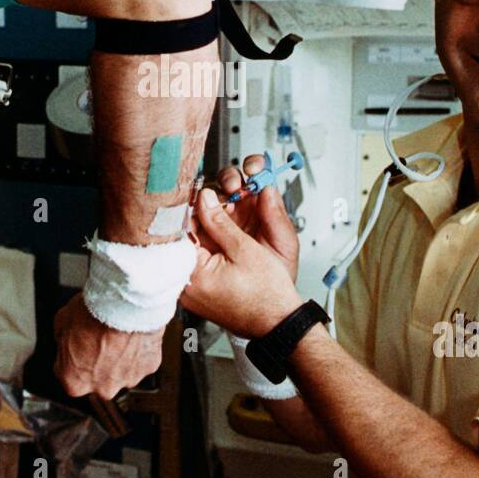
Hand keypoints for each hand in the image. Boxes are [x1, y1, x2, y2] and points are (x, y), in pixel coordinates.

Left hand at [54, 292, 164, 398]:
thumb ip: (63, 342)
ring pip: (121, 373)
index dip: (73, 361)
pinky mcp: (148, 368)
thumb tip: (67, 340)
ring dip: (119, 360)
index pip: (69, 378)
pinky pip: (141, 362)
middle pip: (97, 382)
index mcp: (74, 382)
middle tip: (99, 341)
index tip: (77, 349)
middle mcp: (102, 388)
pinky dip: (138, 352)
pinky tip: (132, 335)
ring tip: (117, 335)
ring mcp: (127, 380)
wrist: (124, 303)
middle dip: (98, 366)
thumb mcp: (62, 322)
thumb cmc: (93, 312)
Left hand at [181, 188, 302, 337]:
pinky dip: (207, 246)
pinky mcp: (199, 291)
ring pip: (190, 248)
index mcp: (192, 275)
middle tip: (215, 201)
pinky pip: (196, 261)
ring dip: (204, 229)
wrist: (278, 323)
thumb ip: (219, 221)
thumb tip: (205, 198)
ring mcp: (190, 291)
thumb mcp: (244, 249)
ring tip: (222, 215)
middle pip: (183, 239)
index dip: (192, 206)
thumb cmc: (267, 295)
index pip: (181, 230)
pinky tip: (221, 235)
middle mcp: (185, 286)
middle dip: (198, 217)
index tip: (202, 192)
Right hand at [197, 154, 299, 281]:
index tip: (254, 168)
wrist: (264, 310)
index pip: (255, 178)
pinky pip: (195, 220)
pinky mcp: (202, 238)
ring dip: (212, 194)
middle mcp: (239, 212)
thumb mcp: (284, 245)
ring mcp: (218, 224)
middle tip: (234, 188)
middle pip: (229, 183)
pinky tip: (199, 211)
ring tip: (218, 203)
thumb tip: (267, 187)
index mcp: (260, 209)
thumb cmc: (277, 278)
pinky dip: (194, 212)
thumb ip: (276, 216)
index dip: (254, 167)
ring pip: (210, 197)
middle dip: (231, 179)